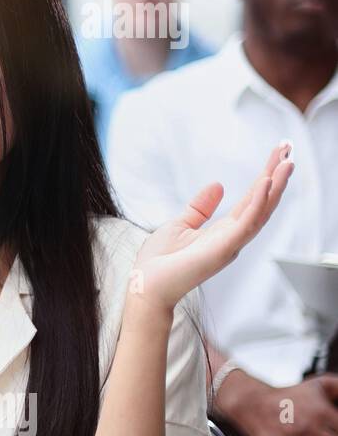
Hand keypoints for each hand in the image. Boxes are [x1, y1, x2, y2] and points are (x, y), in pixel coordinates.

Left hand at [131, 142, 292, 310]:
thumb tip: (218, 185)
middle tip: (289, 150)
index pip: (251, 199)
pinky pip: (246, 223)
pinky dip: (257, 203)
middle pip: (262, 202)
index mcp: (224, 230)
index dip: (266, 177)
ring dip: (275, 187)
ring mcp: (231, 243)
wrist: (145, 285)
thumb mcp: (181, 224)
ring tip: (286, 163)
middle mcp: (233, 236)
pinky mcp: (223, 249)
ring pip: (261, 211)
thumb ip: (201, 207)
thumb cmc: (160, 261)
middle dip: (277, 177)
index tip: (278, 155)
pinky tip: (265, 184)